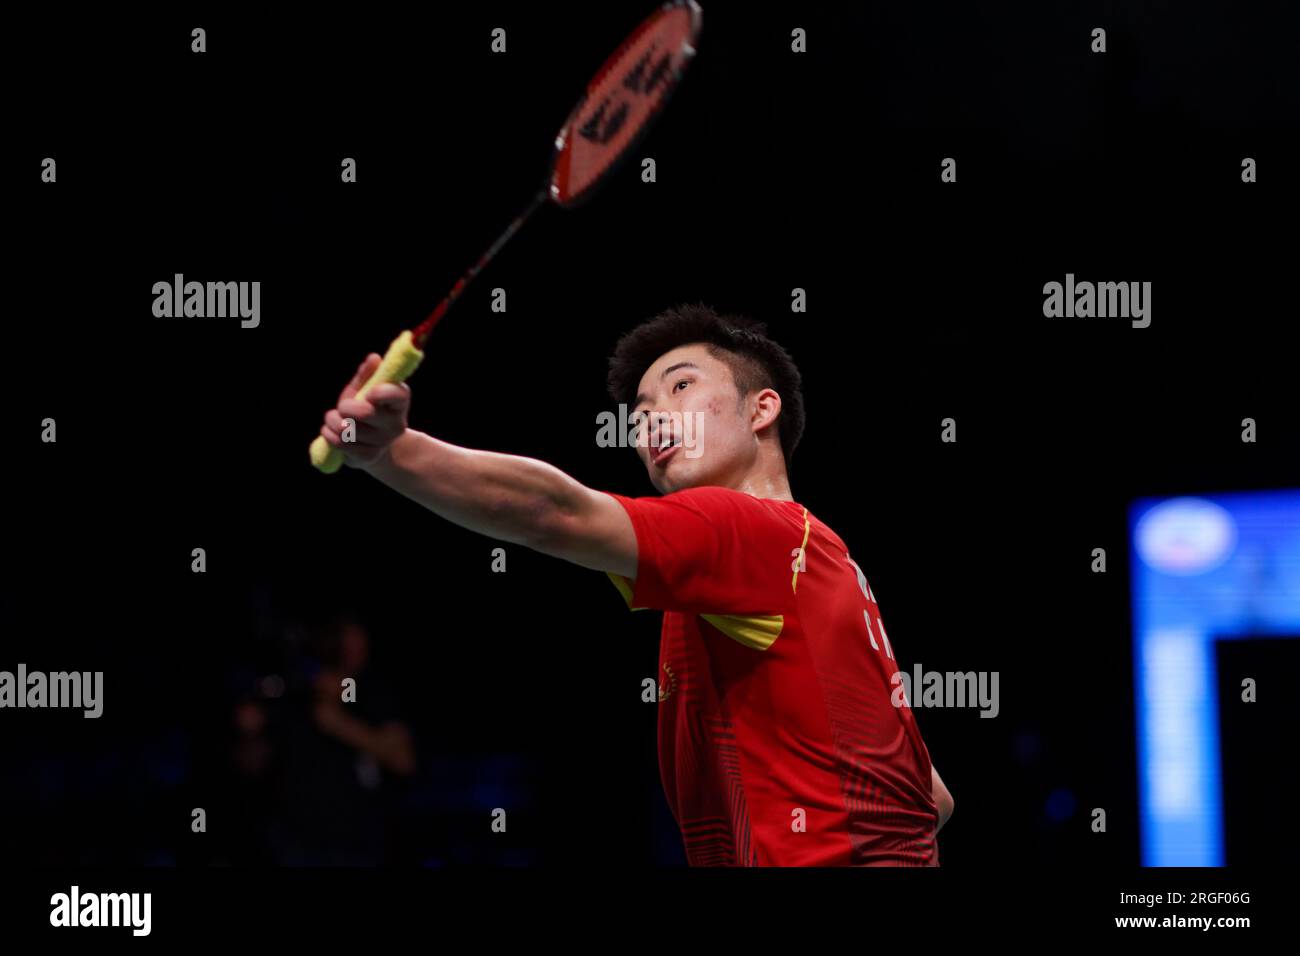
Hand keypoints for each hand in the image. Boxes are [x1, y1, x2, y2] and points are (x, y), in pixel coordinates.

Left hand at [319, 354, 412, 469]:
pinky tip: (333, 432)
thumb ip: (367, 374)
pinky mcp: (368, 457)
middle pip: (364, 412)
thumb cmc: (365, 408)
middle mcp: (397, 424)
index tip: (369, 394)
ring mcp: (383, 442)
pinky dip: (329, 435)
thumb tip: (374, 358)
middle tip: (343, 407)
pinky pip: (340, 443)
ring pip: (347, 428)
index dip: (378, 392)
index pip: (395, 394)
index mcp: (400, 401)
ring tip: (335, 420)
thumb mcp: (364, 389)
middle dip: (345, 407)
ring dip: (332, 421)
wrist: (368, 442)